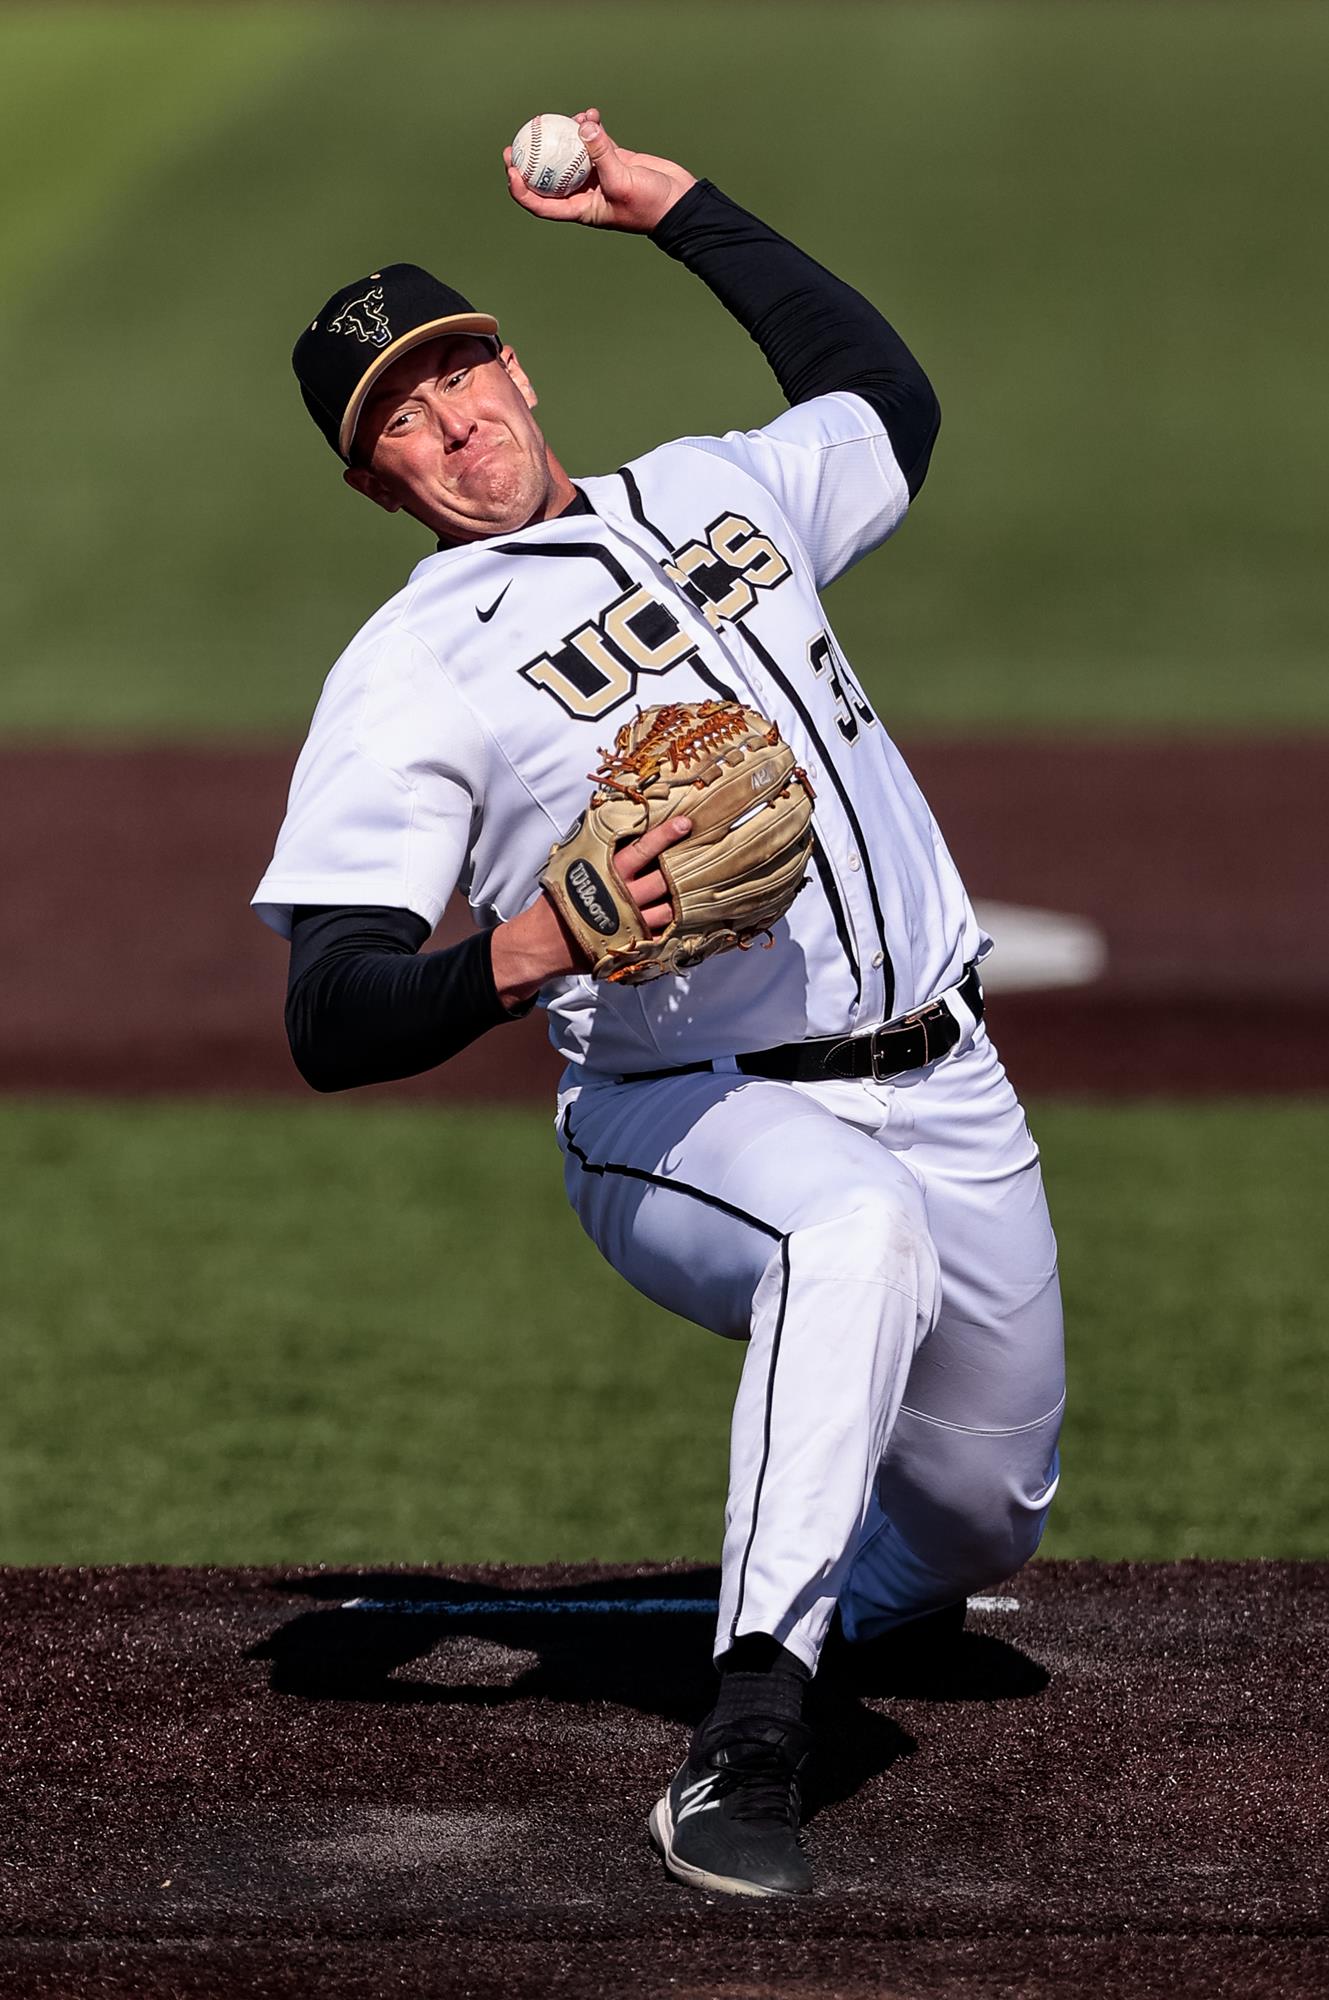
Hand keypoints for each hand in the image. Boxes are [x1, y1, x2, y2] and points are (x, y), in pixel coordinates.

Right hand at [491, 815, 691, 1007]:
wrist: (544, 943)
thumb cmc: (558, 900)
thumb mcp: (570, 866)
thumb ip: (592, 847)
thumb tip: (606, 818)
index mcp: (607, 873)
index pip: (642, 849)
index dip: (665, 835)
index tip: (685, 824)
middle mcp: (623, 896)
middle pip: (663, 879)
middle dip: (684, 866)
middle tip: (704, 853)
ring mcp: (630, 922)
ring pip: (668, 909)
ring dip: (683, 898)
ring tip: (698, 885)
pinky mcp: (633, 944)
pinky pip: (661, 934)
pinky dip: (673, 925)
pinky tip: (685, 917)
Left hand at [503, 110, 695, 232]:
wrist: (678, 202)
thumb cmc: (650, 205)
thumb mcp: (623, 181)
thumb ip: (602, 154)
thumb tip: (582, 126)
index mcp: (580, 208)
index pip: (541, 204)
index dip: (522, 190)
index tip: (512, 170)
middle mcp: (584, 192)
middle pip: (549, 176)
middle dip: (533, 159)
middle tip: (519, 140)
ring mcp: (598, 175)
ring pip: (571, 153)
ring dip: (565, 135)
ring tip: (564, 119)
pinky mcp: (613, 159)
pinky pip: (595, 140)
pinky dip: (591, 126)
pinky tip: (591, 113)